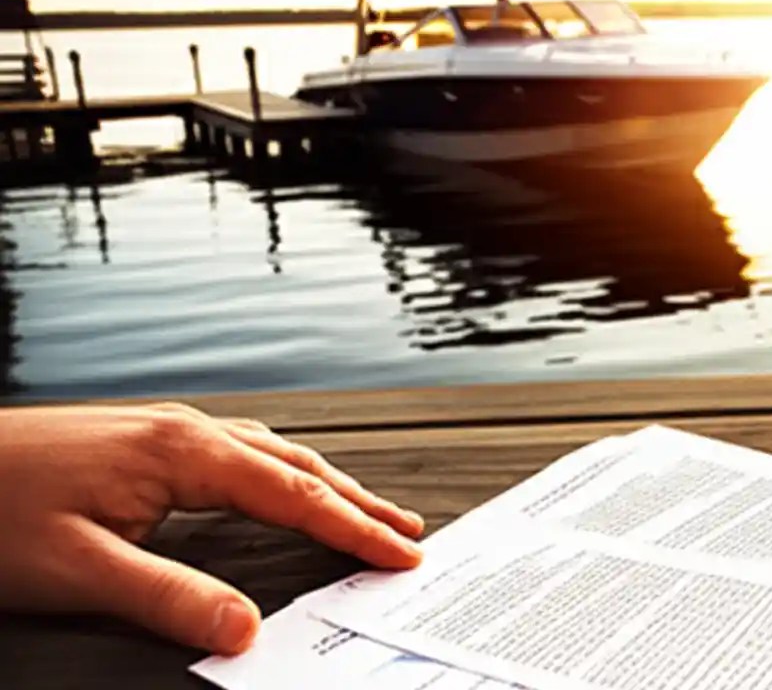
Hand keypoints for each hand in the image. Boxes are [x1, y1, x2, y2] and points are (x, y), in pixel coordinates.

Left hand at [0, 404, 424, 654]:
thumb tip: (244, 630)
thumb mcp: (76, 568)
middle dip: (356, 500)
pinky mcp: (146, 441)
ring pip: (271, 454)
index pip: (293, 494)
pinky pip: (241, 453)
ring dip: (325, 484)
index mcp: (182, 451)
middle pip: (296, 465)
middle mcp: (184, 430)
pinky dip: (284, 474)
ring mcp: (165, 431)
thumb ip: (167, 597)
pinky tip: (280, 486)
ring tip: (363, 510)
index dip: (353, 527)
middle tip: (406, 532)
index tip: (399, 553)